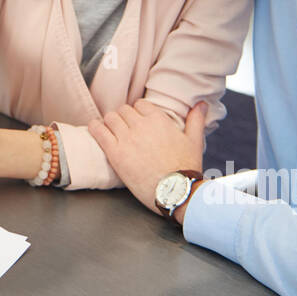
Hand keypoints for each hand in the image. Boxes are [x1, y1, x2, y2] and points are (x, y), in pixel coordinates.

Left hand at [88, 101, 207, 218]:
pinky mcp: (115, 153)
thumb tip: (202, 103)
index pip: (140, 104)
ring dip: (110, 122)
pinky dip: (95, 127)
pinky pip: (99, 131)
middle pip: (124, 110)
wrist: (175, 191)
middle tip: (126, 128)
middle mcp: (141, 125)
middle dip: (124, 117)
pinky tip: (95, 128)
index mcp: (159, 119)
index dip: (138, 112)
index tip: (138, 120)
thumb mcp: (195, 141)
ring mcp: (126, 138)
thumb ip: (196, 120)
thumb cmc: (186, 168)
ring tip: (112, 130)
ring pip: (110, 117)